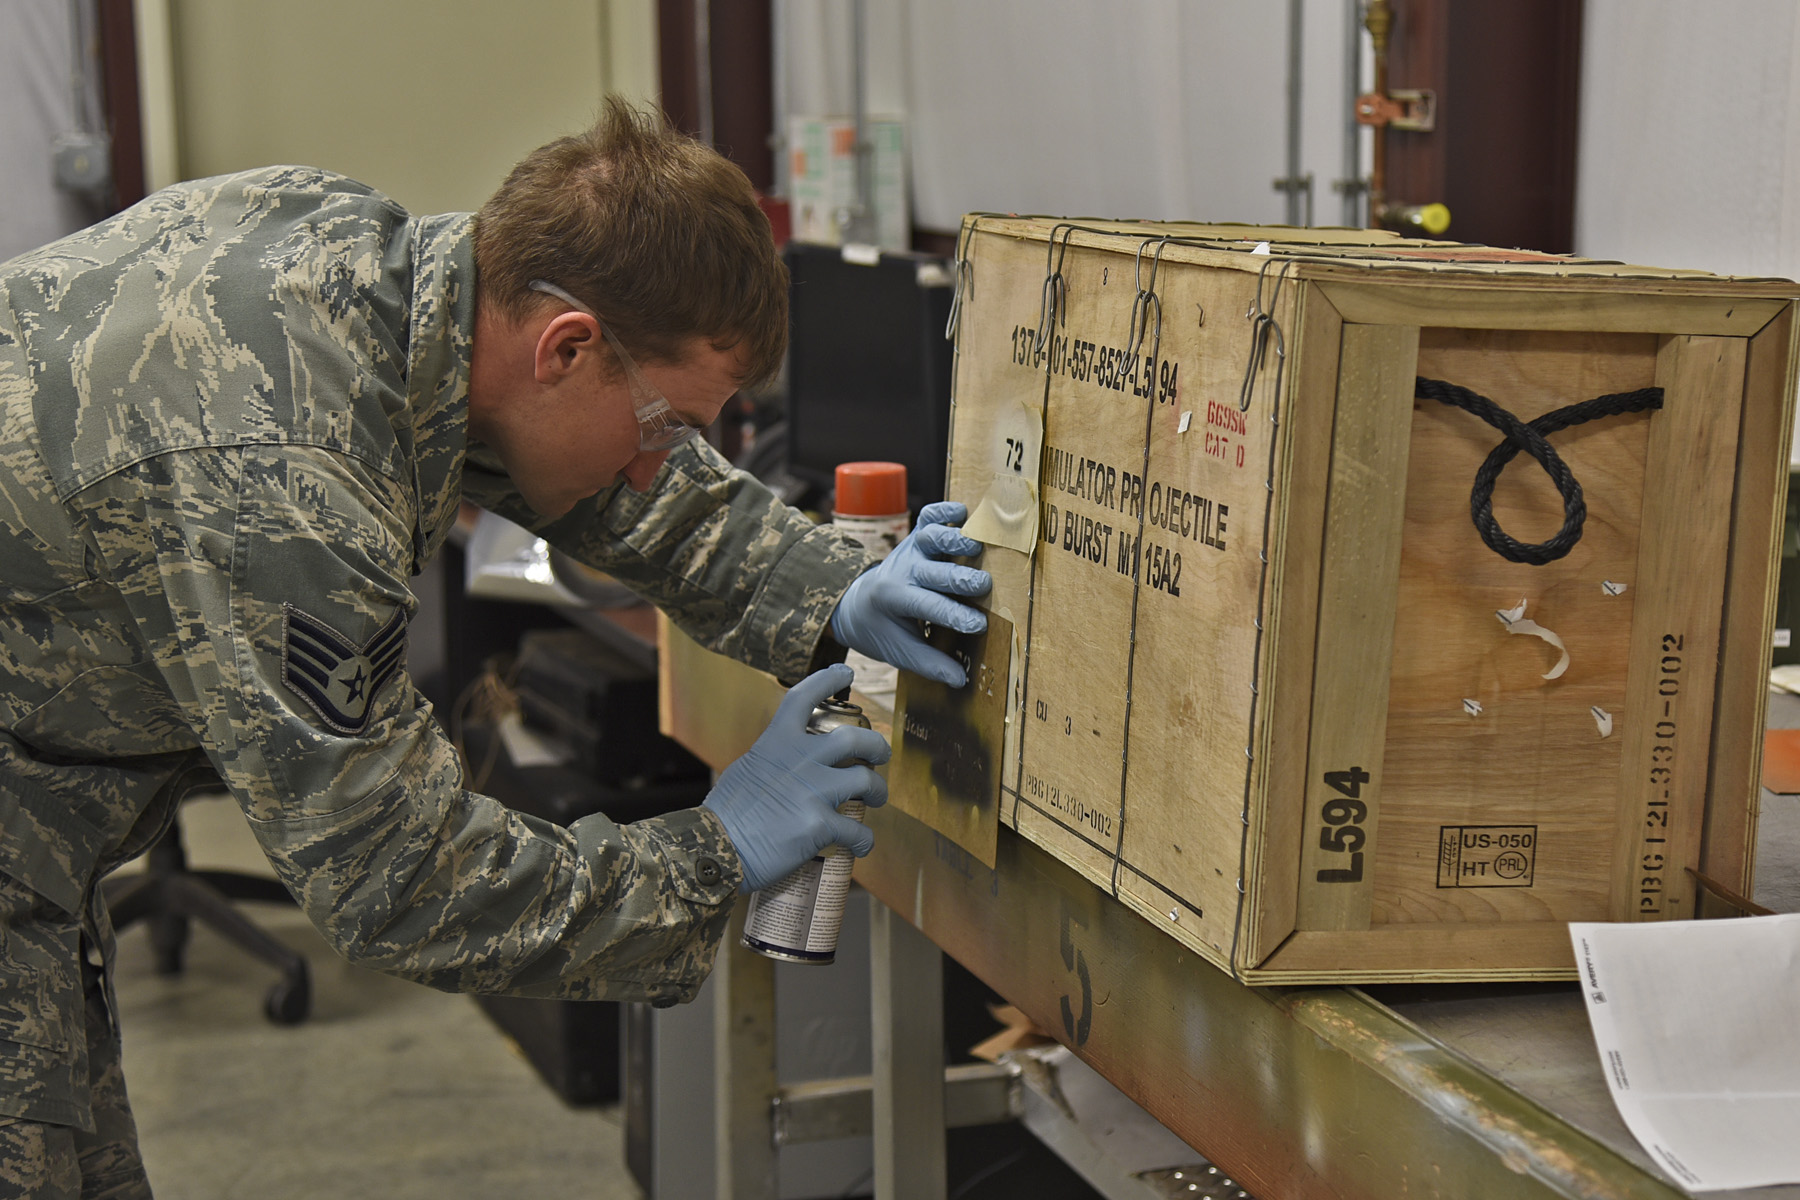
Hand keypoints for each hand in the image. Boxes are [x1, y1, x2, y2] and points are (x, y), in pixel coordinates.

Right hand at [701, 664, 890, 892]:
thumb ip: (774, 760)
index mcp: (777, 742)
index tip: (845, 673)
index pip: (804, 697)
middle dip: (877, 745)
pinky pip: (858, 831)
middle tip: (881, 754)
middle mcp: (800, 760)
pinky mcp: (820, 825)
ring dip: (878, 791)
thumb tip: (788, 764)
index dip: (827, 680)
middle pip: (856, 738)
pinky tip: (860, 845)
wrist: (714, 849)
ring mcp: (813, 791)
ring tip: (876, 799)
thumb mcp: (747, 770)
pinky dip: (864, 840)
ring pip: (867, 782)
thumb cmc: (725, 815)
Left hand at [828, 501, 992, 685]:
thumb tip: (960, 679)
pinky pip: (927, 516)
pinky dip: (944, 510)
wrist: (855, 601)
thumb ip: (928, 663)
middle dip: (957, 578)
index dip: (952, 615)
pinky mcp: (915, 536)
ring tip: (977, 545)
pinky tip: (963, 512)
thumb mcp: (898, 651)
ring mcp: (909, 550)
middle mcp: (902, 570)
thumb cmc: (881, 629)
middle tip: (984, 585)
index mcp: (893, 599)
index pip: (925, 606)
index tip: (978, 624)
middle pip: (931, 571)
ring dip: (952, 539)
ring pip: (928, 537)